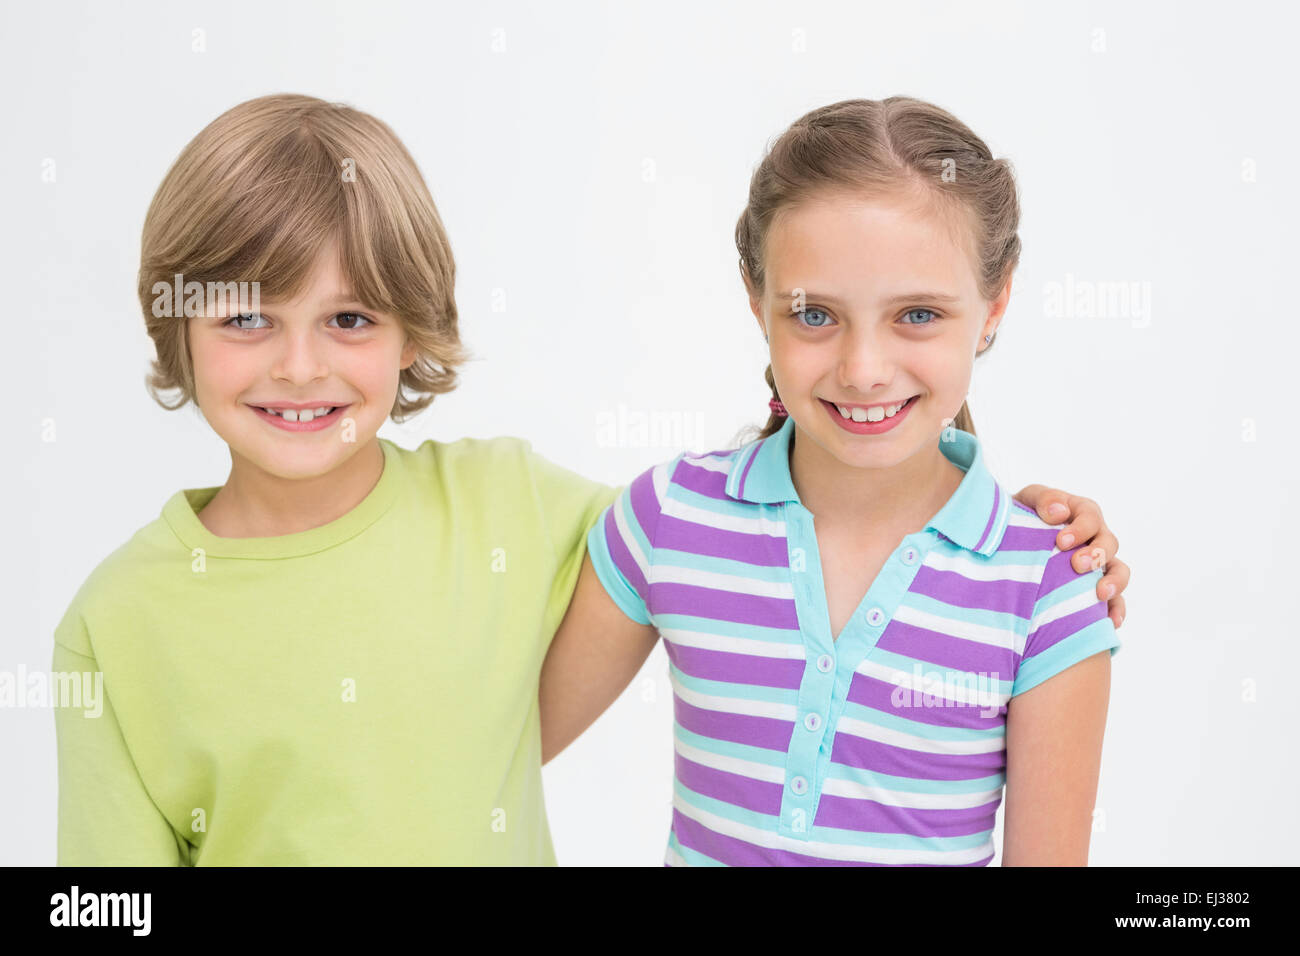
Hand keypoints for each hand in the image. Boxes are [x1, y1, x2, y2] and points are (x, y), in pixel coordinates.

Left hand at [1012, 485, 1128, 629]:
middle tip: (1077, 565)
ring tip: (1100, 594)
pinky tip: (1111, 622)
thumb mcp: (1028, 500)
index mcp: (1081, 513)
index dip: (1080, 529)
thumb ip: (1043, 499)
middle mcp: (1095, 538)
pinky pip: (1115, 600)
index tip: (1061, 541)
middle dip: (1096, 555)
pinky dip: (1116, 610)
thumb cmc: (1021, 516)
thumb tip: (1059, 512)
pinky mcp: (1096, 588)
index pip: (1090, 517)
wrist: (1009, 541)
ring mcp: (1099, 564)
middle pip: (1109, 544)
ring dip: (1114, 582)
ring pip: (1119, 571)